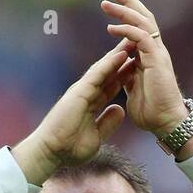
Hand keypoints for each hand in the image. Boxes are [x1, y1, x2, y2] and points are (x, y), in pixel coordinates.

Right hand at [30, 44, 133, 168]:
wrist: (52, 153)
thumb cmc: (69, 149)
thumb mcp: (97, 136)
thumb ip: (108, 122)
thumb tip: (122, 110)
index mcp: (92, 103)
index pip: (112, 85)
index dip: (126, 75)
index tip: (140, 64)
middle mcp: (87, 93)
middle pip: (109, 72)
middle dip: (124, 59)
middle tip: (139, 43)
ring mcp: (83, 91)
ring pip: (104, 69)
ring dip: (119, 55)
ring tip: (133, 40)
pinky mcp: (79, 92)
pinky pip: (97, 75)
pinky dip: (110, 64)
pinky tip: (122, 54)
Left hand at [100, 0, 188, 135]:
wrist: (166, 123)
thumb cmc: (152, 112)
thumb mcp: (133, 89)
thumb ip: (128, 75)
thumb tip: (120, 68)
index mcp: (149, 55)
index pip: (138, 26)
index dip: (126, 12)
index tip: (110, 4)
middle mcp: (155, 50)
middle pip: (142, 16)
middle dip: (127, 0)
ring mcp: (157, 53)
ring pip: (142, 22)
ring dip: (124, 10)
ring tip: (107, 4)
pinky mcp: (157, 60)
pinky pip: (142, 37)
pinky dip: (127, 30)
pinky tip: (112, 28)